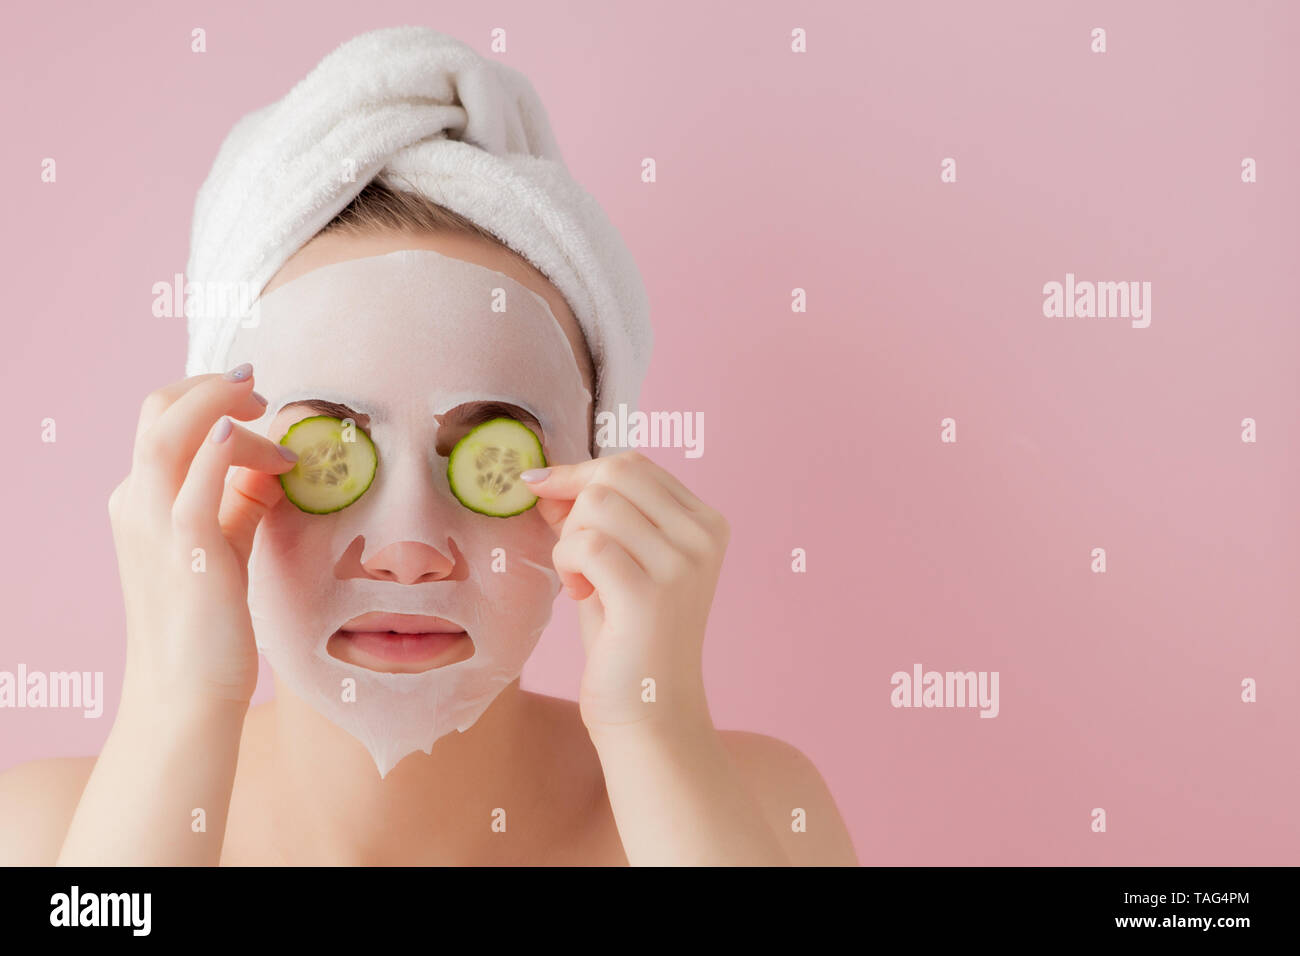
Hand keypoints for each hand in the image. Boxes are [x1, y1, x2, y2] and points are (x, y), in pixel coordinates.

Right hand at [108, 365, 296, 712]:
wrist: (185, 693)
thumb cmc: (206, 622)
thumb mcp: (222, 546)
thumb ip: (238, 502)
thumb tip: (269, 464)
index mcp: (140, 501)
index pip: (162, 420)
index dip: (208, 397)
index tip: (254, 403)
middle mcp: (136, 504)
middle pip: (158, 411)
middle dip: (212, 387)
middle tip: (262, 395)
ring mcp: (154, 526)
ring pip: (170, 433)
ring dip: (221, 406)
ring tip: (267, 411)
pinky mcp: (188, 552)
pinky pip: (196, 485)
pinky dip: (220, 450)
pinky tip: (246, 437)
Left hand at [524, 451, 730, 740]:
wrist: (650, 713)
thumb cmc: (628, 639)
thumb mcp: (613, 564)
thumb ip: (590, 519)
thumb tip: (546, 479)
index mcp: (706, 523)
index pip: (635, 464)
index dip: (581, 473)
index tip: (545, 489)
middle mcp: (702, 537)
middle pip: (615, 474)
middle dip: (574, 503)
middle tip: (571, 552)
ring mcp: (681, 565)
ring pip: (597, 505)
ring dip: (569, 541)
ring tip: (580, 581)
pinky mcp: (650, 594)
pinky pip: (586, 545)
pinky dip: (567, 564)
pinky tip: (578, 594)